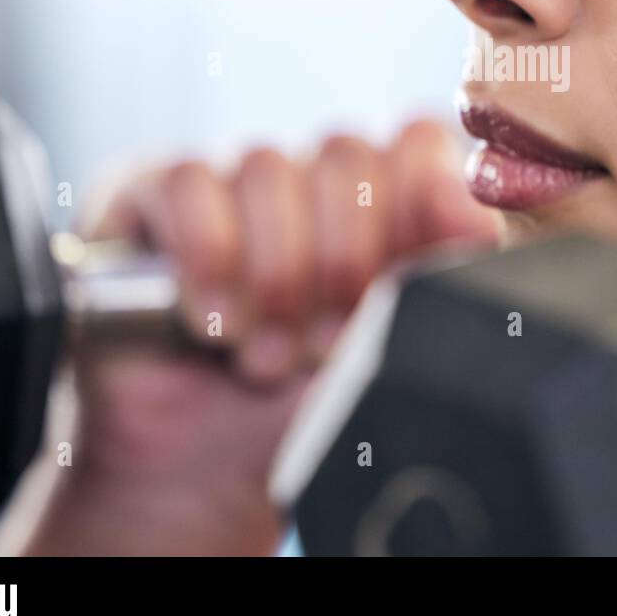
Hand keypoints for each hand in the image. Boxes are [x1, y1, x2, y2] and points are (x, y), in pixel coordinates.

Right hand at [23, 120, 498, 554]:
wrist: (207, 474)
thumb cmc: (309, 410)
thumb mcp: (395, 345)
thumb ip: (442, 269)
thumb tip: (467, 205)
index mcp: (383, 200)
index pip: (416, 141)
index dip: (417, 207)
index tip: (397, 287)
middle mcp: (310, 178)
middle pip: (348, 152)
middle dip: (342, 264)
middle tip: (323, 345)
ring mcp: (230, 179)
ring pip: (269, 167)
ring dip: (273, 276)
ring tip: (265, 355)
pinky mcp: (148, 192)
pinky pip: (187, 180)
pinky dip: (205, 254)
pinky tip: (210, 320)